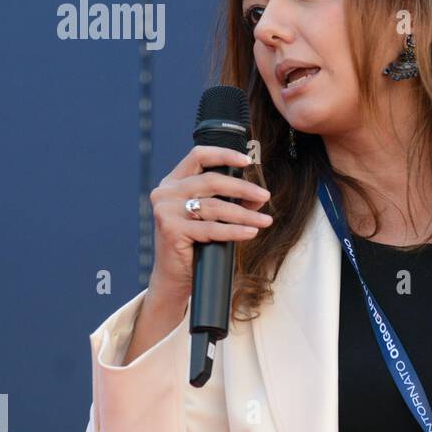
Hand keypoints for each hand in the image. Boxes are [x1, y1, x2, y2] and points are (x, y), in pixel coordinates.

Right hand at [148, 145, 272, 298]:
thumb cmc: (195, 243)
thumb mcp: (211, 216)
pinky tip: (251, 232)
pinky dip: (235, 230)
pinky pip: (212, 228)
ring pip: (215, 206)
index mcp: (173, 182)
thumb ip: (229, 201)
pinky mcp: (171, 229)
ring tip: (266, 221)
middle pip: (211, 181)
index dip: (224, 155)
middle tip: (265, 196)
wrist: (174, 276)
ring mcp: (166, 210)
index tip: (248, 161)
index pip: (198, 156)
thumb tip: (258, 197)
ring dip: (245, 214)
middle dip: (243, 188)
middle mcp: (166, 192)